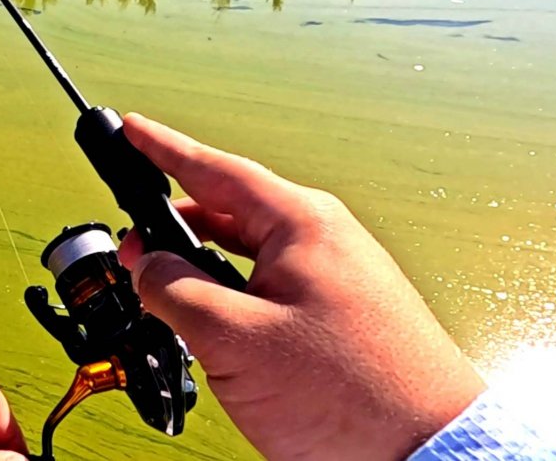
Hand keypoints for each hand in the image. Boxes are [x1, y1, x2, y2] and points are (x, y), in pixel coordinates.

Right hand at [116, 114, 484, 460]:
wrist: (424, 452)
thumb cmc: (354, 396)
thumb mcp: (233, 338)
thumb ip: (174, 290)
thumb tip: (146, 264)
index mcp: (302, 223)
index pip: (214, 168)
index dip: (161, 147)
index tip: (131, 128)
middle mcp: (322, 238)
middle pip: (228, 210)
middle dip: (173, 223)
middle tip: (132, 244)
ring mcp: (334, 274)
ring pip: (246, 251)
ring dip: (200, 265)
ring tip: (165, 291)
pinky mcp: (338, 311)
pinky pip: (267, 282)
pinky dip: (229, 291)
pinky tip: (213, 322)